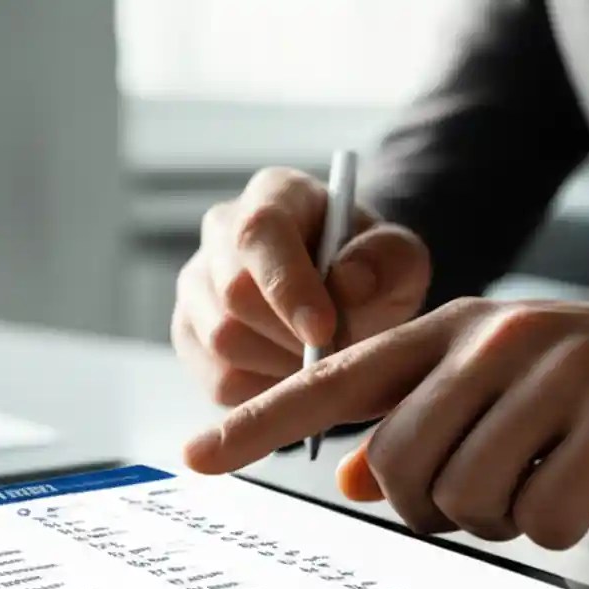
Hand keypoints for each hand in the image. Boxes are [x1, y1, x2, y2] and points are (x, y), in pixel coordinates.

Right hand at [171, 167, 430, 405]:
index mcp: (273, 195)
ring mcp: (196, 285)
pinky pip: (217, 379)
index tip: (323, 330)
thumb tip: (347, 283)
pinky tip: (290, 375)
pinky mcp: (189, 335)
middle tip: (335, 354)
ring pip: (220, 341)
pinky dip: (263, 392)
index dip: (286, 284)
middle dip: (290, 337)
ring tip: (317, 363)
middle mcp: (220, 233)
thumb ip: (386, 260)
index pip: (258, 232)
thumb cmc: (370, 270)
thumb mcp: (399, 258)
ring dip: (279, 367)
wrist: (347, 300)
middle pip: (232, 294)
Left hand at [183, 298, 588, 548]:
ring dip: (497, 514)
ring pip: (463, 496)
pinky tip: (587, 482)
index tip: (195, 455)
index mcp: (449, 327)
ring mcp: (553, 373)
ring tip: (544, 472)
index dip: (259, 423)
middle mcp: (491, 338)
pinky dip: (556, 525)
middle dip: (431, 502)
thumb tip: (357, 480)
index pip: (333, 380)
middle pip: (399, 462)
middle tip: (488, 484)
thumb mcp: (494, 389)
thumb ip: (417, 425)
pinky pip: (538, 519)